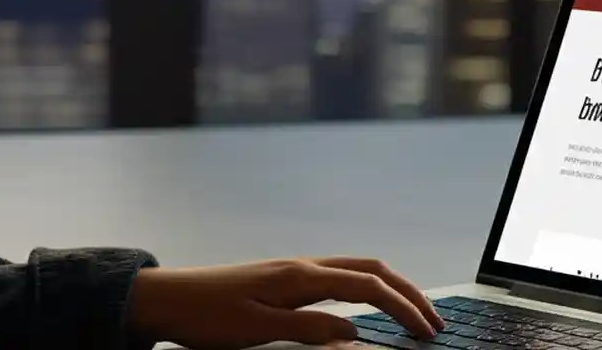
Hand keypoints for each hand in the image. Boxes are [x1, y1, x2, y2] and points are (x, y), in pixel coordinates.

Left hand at [126, 257, 445, 349]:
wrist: (167, 297)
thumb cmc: (206, 315)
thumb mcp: (258, 330)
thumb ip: (310, 330)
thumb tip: (356, 335)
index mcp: (301, 277)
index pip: (370, 287)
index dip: (404, 308)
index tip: (428, 333)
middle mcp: (304, 266)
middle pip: (374, 269)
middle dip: (410, 293)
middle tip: (434, 322)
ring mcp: (295, 269)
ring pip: (359, 269)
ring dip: (391, 288)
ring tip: (412, 314)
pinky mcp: (286, 278)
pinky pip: (340, 277)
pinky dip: (368, 288)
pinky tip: (370, 307)